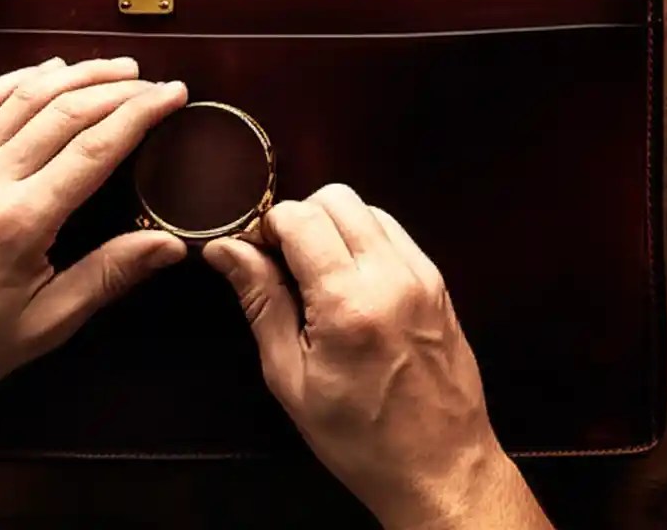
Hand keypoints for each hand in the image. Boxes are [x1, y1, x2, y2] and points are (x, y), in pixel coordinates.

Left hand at [0, 57, 188, 412]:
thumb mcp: (44, 324)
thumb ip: (107, 276)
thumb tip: (165, 246)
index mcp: (19, 223)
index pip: (95, 148)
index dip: (141, 113)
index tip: (173, 94)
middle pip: (63, 111)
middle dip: (116, 87)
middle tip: (154, 81)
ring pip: (22, 98)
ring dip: (73, 74)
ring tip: (113, 67)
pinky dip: (15, 82)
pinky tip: (42, 74)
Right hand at [203, 185, 550, 529]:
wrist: (441, 468)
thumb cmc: (361, 438)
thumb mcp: (290, 377)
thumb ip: (260, 301)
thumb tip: (226, 251)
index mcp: (348, 302)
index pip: (299, 217)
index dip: (265, 228)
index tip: (253, 256)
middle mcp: (392, 277)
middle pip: (335, 197)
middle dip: (299, 218)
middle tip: (281, 263)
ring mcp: (422, 276)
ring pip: (367, 209)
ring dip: (333, 227)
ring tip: (315, 275)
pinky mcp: (438, 284)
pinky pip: (394, 234)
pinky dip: (363, 241)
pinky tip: (348, 284)